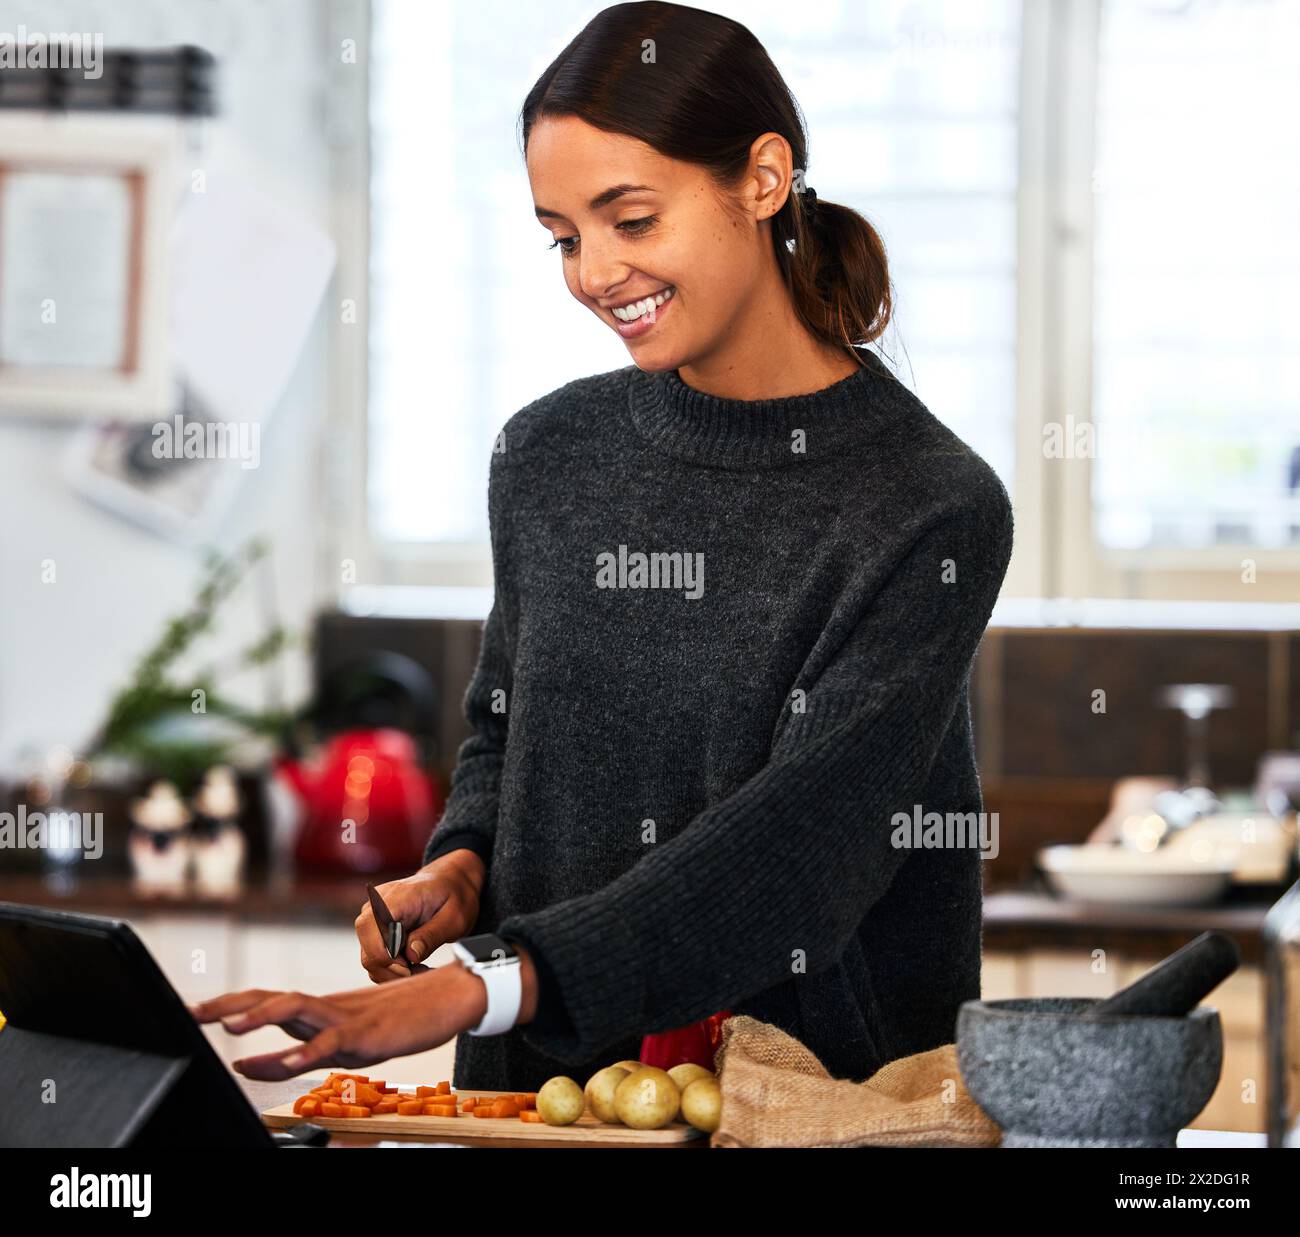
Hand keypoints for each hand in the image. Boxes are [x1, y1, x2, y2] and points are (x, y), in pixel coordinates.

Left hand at [189, 962, 486, 1080]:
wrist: (445, 997)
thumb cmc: (393, 1021)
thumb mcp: (335, 1043)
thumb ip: (286, 1054)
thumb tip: (241, 1066)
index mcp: (313, 1009)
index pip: (261, 1000)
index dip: (226, 1004)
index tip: (191, 1010)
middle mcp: (322, 1007)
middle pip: (268, 997)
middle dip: (228, 1004)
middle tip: (193, 1012)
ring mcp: (344, 1017)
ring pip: (296, 1009)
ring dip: (261, 1017)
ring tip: (230, 1028)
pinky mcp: (365, 1034)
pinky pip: (331, 1042)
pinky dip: (307, 1051)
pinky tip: (288, 1063)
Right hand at [356, 849, 485, 982]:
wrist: (450, 883)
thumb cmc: (454, 896)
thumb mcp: (455, 918)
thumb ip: (432, 935)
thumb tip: (411, 956)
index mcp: (398, 897)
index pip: (369, 927)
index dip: (383, 954)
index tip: (410, 966)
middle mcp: (378, 905)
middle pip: (367, 949)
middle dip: (394, 970)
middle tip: (422, 972)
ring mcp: (374, 918)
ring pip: (370, 959)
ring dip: (395, 973)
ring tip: (422, 969)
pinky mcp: (376, 930)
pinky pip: (376, 957)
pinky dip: (393, 969)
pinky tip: (414, 965)